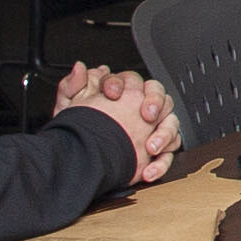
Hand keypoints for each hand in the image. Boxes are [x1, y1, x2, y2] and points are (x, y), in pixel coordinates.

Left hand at [57, 64, 185, 183]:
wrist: (81, 159)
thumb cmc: (77, 131)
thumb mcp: (69, 109)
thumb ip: (72, 86)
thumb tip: (80, 68)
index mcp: (122, 94)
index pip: (131, 80)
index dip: (123, 84)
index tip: (112, 93)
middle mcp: (140, 108)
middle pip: (160, 95)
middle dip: (155, 102)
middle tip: (147, 114)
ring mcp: (151, 130)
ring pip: (171, 124)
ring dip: (164, 135)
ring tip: (151, 148)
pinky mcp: (155, 152)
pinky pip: (168, 155)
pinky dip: (160, 164)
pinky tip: (147, 171)